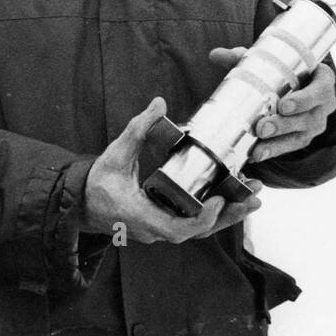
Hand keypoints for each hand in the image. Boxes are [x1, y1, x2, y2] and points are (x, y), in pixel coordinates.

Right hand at [82, 96, 260, 242]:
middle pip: (197, 232)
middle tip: (253, 197)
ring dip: (227, 216)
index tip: (220, 200)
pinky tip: (234, 199)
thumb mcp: (116, 153)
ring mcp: (160, 230)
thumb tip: (158, 102)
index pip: (176, 229)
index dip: (201, 219)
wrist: (82, 203)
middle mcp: (153, 229)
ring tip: (253, 199)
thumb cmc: (98, 181)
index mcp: (140, 215)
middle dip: (227, 216)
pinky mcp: (165, 224)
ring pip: (199, 231)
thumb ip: (138, 128)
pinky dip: (215, 215)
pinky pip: (193, 225)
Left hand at [209, 47, 335, 162]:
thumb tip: (215, 55)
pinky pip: (292, 147)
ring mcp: (316, 123)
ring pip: (301, 136)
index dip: (304, 100)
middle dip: (284, 125)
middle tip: (262, 127)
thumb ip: (246, 58)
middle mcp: (324, 105)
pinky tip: (258, 154)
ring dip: (279, 143)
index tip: (283, 105)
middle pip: (308, 118)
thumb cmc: (288, 70)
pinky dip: (274, 151)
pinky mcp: (305, 137)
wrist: (301, 85)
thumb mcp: (274, 61)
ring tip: (258, 146)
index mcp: (323, 81)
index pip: (320, 90)